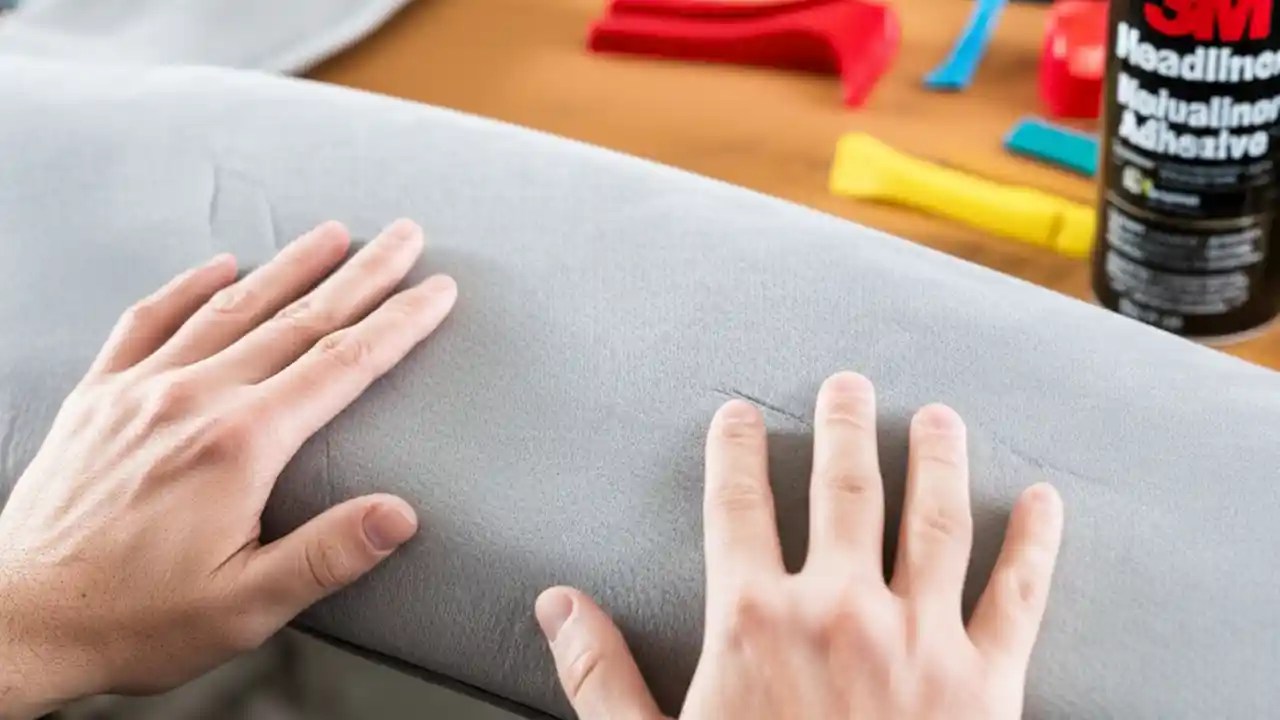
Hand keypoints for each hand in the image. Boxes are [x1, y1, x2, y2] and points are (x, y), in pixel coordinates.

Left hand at [0, 220, 456, 718]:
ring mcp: (141, 391)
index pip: (341, 366)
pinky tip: (218, 266)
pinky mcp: (99, 397)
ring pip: (231, 308)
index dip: (398, 324)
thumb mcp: (246, 606)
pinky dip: (188, 288)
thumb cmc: (136, 620)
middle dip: (362, 275)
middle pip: (297, 320)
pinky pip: (148, 321)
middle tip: (405, 237)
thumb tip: (400, 515)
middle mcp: (193, 400)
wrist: (20, 621)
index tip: (436, 292)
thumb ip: (327, 555)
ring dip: (289, 266)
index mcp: (240, 445)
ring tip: (333, 234)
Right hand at [536, 372, 1063, 718]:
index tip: (738, 415)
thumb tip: (557, 606)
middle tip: (849, 385)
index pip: (735, 504)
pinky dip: (1035, 543)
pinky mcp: (986, 684)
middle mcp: (839, 612)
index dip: (734, 448)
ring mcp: (919, 641)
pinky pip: (1017, 595)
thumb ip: (602, 676)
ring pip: (935, 520)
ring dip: (939, 457)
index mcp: (755, 623)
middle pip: (844, 488)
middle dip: (845, 425)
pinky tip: (1045, 502)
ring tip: (939, 417)